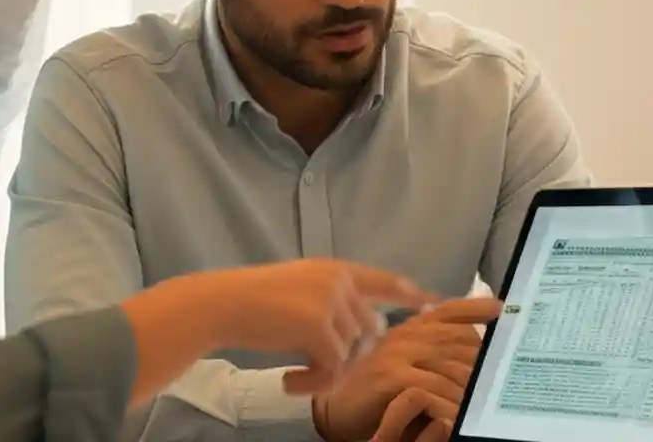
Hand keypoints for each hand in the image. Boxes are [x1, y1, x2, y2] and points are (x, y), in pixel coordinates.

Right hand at [196, 259, 437, 394]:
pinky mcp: (319, 327)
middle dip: (348, 357)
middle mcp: (338, 281)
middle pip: (369, 332)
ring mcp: (330, 302)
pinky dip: (314, 383)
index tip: (432, 301)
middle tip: (313, 370)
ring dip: (326, 374)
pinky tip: (289, 382)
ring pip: (352, 354)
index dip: (408, 293)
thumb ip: (333, 300)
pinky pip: (334, 369)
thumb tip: (367, 329)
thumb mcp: (300, 289)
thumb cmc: (252, 302)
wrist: (221, 305)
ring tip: (295, 376)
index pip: (383, 280)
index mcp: (334, 270)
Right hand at [313, 297, 501, 441]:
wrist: (336, 407)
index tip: (503, 310)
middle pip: (460, 341)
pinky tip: (456, 417)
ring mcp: (397, 351)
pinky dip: (449, 406)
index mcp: (411, 326)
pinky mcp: (390, 375)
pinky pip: (433, 389)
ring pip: (452, 368)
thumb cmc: (376, 389)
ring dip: (470, 392)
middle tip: (498, 383)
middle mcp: (406, 332)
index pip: (450, 310)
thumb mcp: (407, 364)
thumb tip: (475, 336)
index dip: (478, 309)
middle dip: (483, 364)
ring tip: (479, 408)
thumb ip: (434, 349)